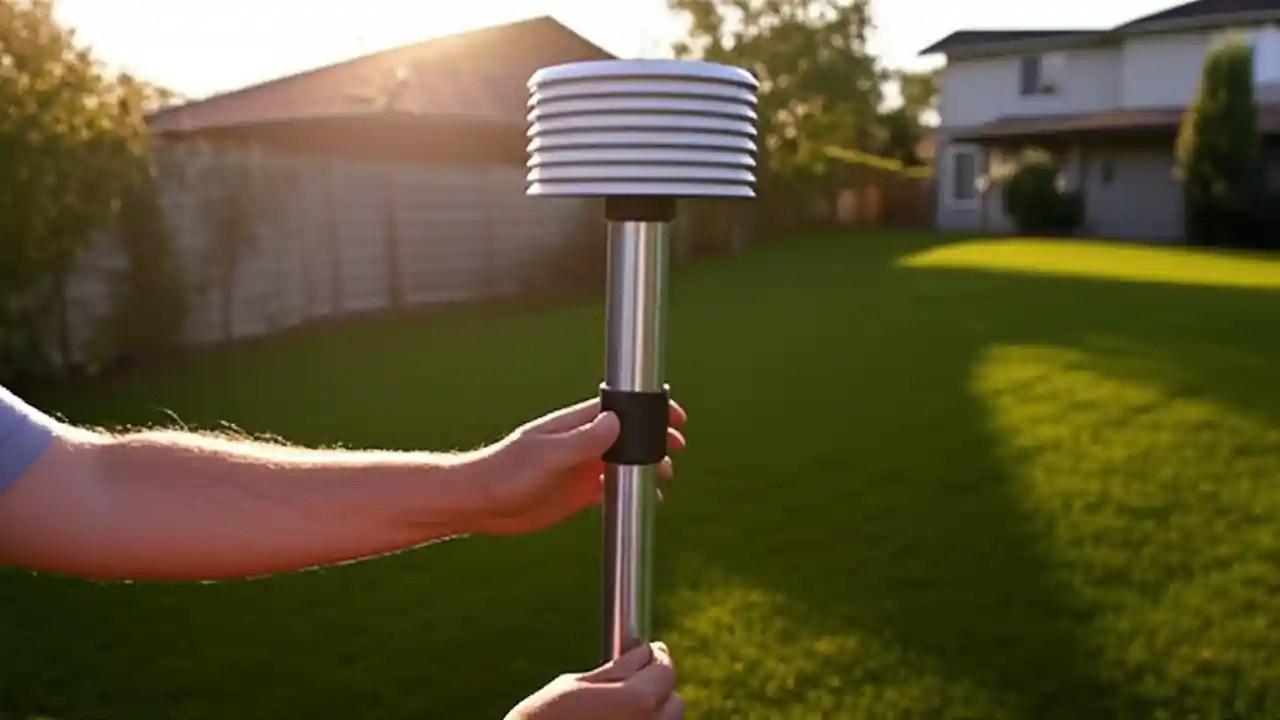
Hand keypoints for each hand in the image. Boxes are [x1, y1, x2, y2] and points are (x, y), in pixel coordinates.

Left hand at [466, 398, 686, 534]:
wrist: (480, 502)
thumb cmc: (506, 471)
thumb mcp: (548, 455)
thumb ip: (583, 441)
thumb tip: (617, 421)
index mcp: (575, 425)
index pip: (620, 410)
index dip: (648, 411)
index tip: (674, 416)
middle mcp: (582, 443)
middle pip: (628, 436)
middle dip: (654, 440)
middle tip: (676, 449)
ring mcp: (581, 468)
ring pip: (624, 463)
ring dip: (645, 468)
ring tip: (662, 479)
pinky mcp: (577, 493)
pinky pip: (611, 491)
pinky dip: (630, 493)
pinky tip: (645, 502)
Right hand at [505, 642, 682, 719]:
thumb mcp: (573, 687)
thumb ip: (615, 671)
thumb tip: (642, 653)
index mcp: (636, 703)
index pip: (665, 671)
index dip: (657, 657)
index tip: (650, 651)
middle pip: (674, 702)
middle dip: (658, 687)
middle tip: (636, 678)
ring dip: (652, 713)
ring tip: (618, 710)